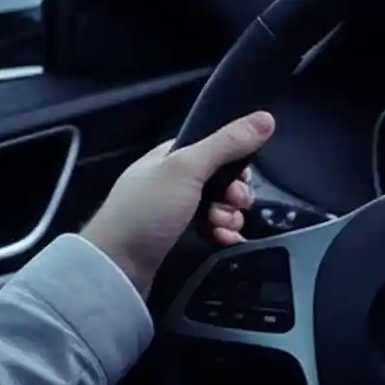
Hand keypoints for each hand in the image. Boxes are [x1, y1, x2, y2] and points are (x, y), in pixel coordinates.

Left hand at [81, 111, 275, 295]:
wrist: (117, 267)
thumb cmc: (147, 210)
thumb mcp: (186, 168)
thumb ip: (227, 143)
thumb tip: (267, 117)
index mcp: (172, 157)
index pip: (216, 148)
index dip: (236, 161)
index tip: (242, 175)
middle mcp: (176, 182)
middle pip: (225, 180)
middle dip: (236, 194)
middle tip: (229, 203)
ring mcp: (180, 212)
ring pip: (225, 208)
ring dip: (231, 217)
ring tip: (218, 227)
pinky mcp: (184, 239)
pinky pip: (218, 232)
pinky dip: (225, 236)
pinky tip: (222, 241)